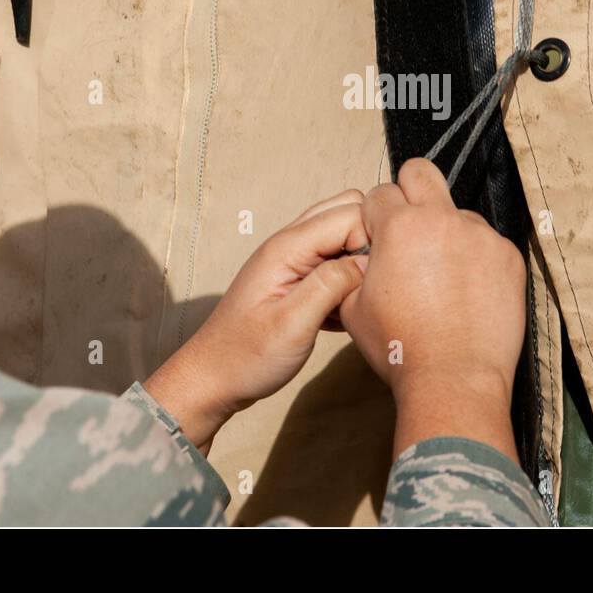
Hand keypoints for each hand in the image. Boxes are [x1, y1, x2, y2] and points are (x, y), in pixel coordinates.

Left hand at [144, 190, 367, 451]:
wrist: (212, 380)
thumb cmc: (246, 356)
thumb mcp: (293, 324)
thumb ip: (331, 284)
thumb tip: (367, 261)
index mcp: (287, 247)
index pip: (349, 214)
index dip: (372, 240)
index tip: (381, 278)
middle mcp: (289, 244)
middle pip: (347, 211)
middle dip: (371, 239)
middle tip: (377, 282)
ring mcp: (291, 261)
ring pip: (341, 236)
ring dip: (360, 259)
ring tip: (363, 298)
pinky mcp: (296, 280)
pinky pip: (333, 262)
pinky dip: (348, 279)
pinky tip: (347, 312)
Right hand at [340, 159, 526, 459]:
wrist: (453, 379)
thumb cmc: (400, 348)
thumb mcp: (352, 307)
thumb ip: (353, 266)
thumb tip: (361, 254)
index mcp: (399, 227)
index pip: (380, 193)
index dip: (375, 217)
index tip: (379, 239)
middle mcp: (442, 220)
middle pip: (421, 172)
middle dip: (409, 191)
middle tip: (408, 229)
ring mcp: (480, 236)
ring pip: (457, 212)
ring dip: (447, 233)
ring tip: (443, 278)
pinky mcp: (508, 256)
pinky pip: (487, 242)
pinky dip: (476, 259)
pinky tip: (468, 292)